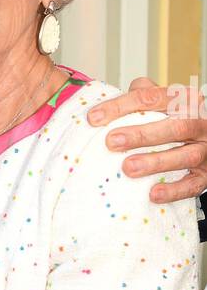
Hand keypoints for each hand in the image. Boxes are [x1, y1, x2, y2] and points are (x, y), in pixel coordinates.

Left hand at [87, 77, 206, 202]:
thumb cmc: (177, 119)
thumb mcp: (163, 102)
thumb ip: (142, 96)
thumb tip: (106, 101)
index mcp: (185, 100)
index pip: (152, 97)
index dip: (121, 106)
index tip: (93, 118)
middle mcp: (199, 123)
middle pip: (174, 127)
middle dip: (141, 135)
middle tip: (111, 142)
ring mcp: (206, 149)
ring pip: (186, 155)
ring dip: (156, 162)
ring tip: (128, 168)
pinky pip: (193, 184)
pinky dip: (174, 190)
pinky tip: (153, 193)